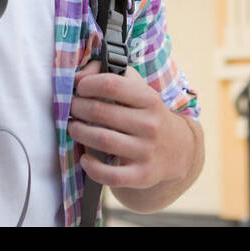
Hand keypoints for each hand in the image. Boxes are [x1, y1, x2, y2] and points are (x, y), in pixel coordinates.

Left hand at [69, 58, 188, 190]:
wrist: (177, 150)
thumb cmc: (147, 115)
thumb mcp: (138, 90)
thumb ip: (109, 75)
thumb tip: (79, 77)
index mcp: (149, 99)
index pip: (110, 84)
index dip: (87, 85)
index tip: (80, 89)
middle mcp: (150, 124)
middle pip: (99, 111)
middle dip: (77, 108)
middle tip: (71, 108)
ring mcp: (146, 151)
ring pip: (101, 140)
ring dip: (78, 132)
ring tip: (74, 128)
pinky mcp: (142, 175)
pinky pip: (110, 175)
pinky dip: (91, 166)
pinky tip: (85, 158)